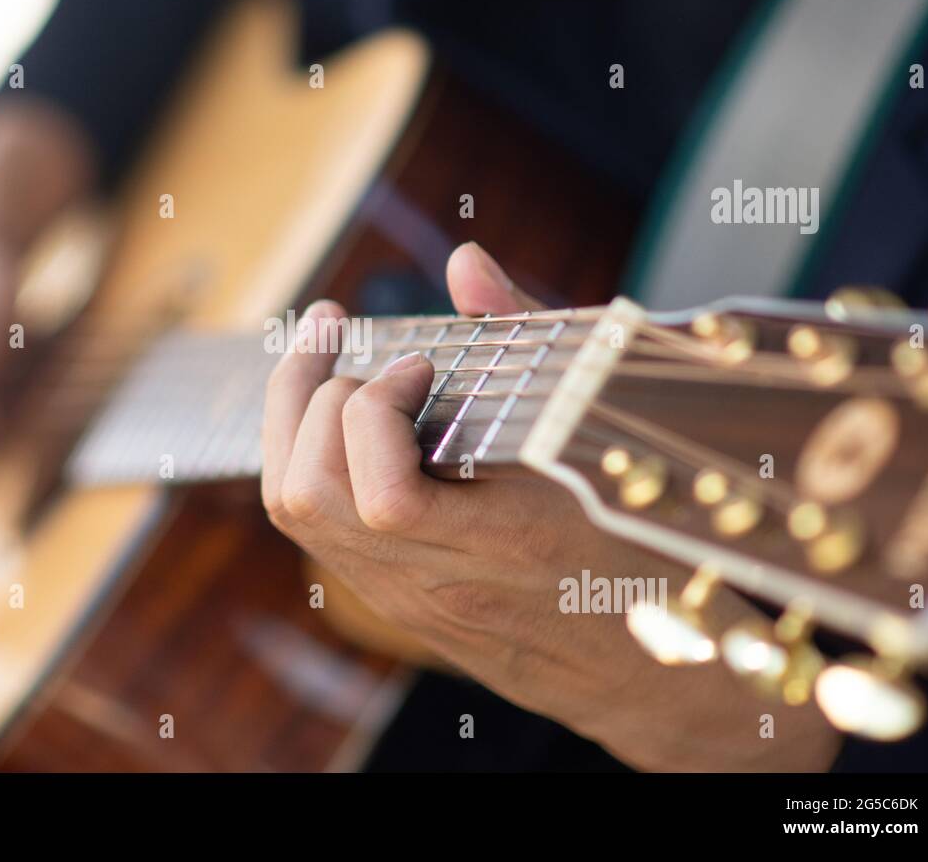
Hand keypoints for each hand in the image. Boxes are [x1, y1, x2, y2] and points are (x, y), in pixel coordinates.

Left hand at [262, 241, 842, 770]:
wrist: (634, 668)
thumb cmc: (634, 545)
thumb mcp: (598, 438)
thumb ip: (530, 341)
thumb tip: (465, 260)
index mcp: (498, 547)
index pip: (384, 499)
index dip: (378, 411)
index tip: (422, 365)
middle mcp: (429, 579)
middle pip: (307, 496)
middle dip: (311, 396)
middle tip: (358, 349)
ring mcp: (396, 591)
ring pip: (294, 509)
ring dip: (293, 420)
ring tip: (326, 361)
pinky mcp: (383, 591)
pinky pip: (311, 522)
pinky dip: (307, 451)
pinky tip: (338, 411)